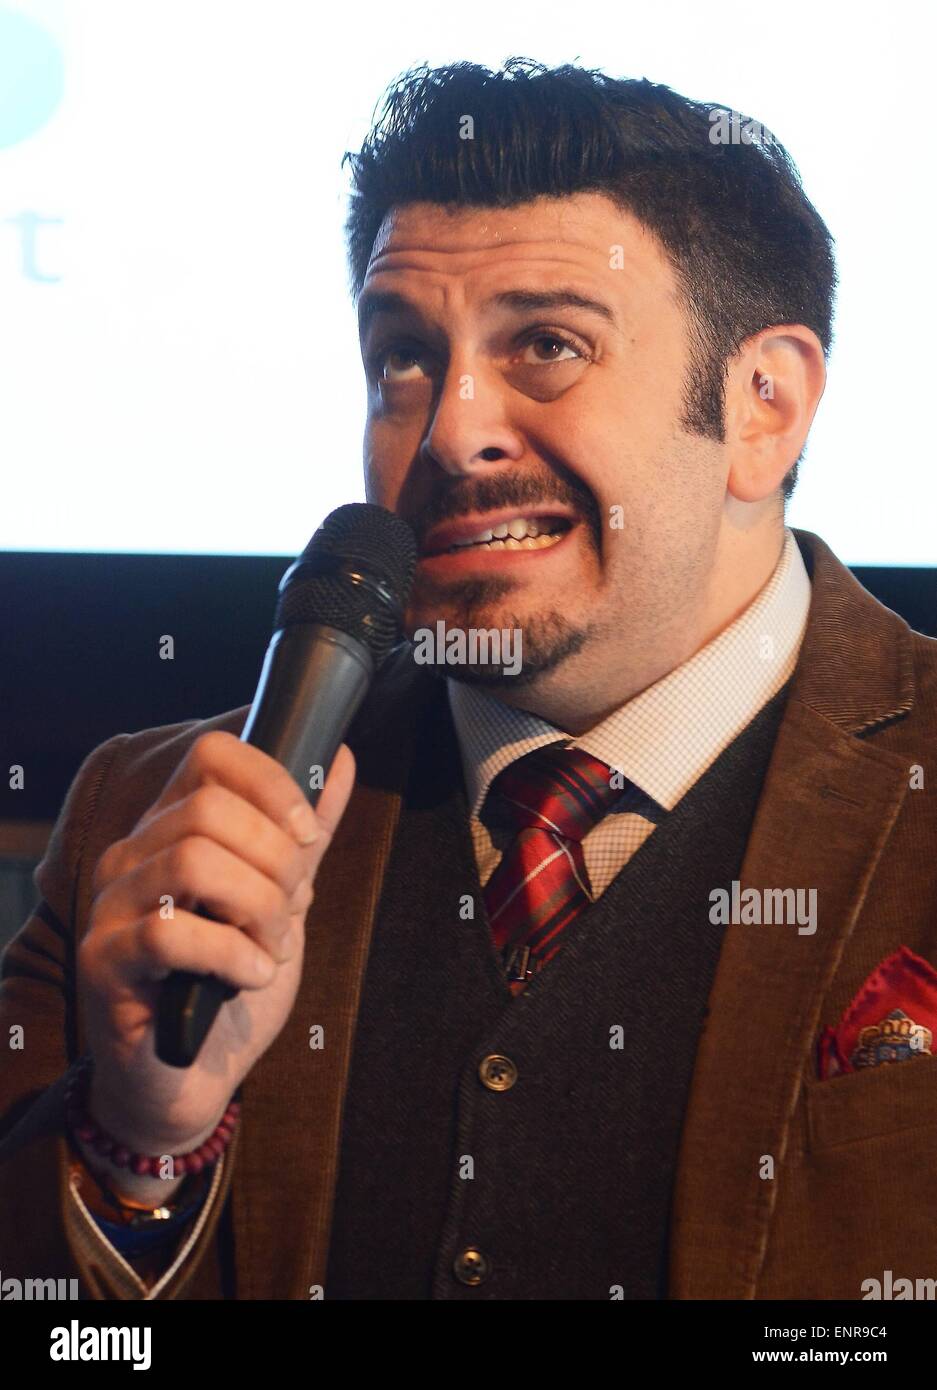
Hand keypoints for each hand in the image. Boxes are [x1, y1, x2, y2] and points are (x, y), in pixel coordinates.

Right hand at [78, 730, 354, 1181]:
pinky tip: (249, 975)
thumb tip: (343, 760)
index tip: (307, 835)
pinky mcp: (103, 961)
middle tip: (291, 910)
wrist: (192, 1078)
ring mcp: (111, 906)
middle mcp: (133, 854)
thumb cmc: (232, 985)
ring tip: (270, 947)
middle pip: (210, 808)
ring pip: (192, 862)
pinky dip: (230, 954)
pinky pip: (169, 932)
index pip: (212, 754)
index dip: (272, 784)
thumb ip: (307, 834)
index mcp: (173, 827)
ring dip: (257, 908)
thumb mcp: (285, 899)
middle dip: (275, 860)